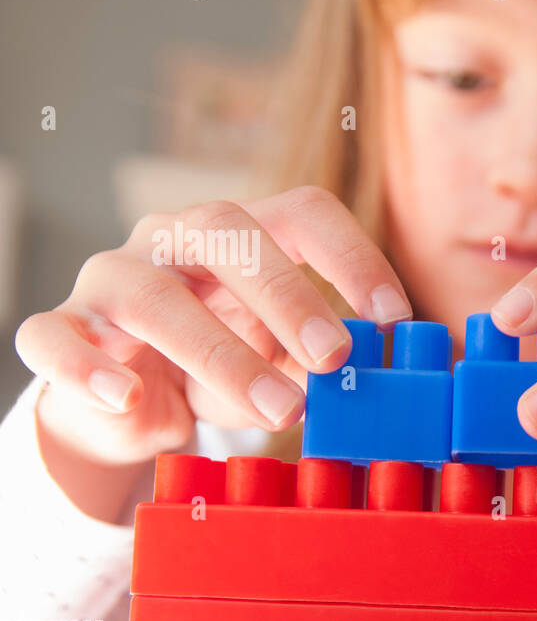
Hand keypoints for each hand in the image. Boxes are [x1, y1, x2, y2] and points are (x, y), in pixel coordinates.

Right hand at [15, 186, 412, 465]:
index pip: (302, 212)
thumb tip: (367, 383)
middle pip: (227, 230)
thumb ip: (316, 367)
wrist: (125, 401)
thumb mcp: (278, 365)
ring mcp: (110, 280)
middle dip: (289, 294)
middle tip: (336, 356)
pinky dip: (89, 369)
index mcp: (241, 235)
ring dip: (221, 355)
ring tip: (278, 408)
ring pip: (154, 296)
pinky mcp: (59, 330)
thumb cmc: (216, 365)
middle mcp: (173, 240)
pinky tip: (130, 398)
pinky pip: (56, 339)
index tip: (394, 317)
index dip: (352, 255)